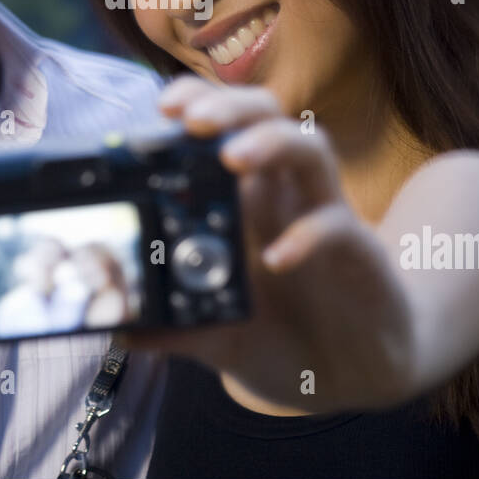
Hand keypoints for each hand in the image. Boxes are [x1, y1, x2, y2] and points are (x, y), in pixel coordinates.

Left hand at [116, 75, 419, 413]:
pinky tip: (277, 259)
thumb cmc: (282, 332)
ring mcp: (325, 215)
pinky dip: (307, 235)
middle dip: (229, 107)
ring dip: (271, 142)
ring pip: (311, 149)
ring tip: (233, 156)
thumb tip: (119, 330)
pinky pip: (337, 227)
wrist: (351, 376)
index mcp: (247, 194)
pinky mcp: (359, 253)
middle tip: (193, 121)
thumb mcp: (219, 334)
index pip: (225, 124)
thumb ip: (174, 327)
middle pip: (267, 116)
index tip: (163, 109)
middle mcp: (286, 192)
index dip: (198, 102)